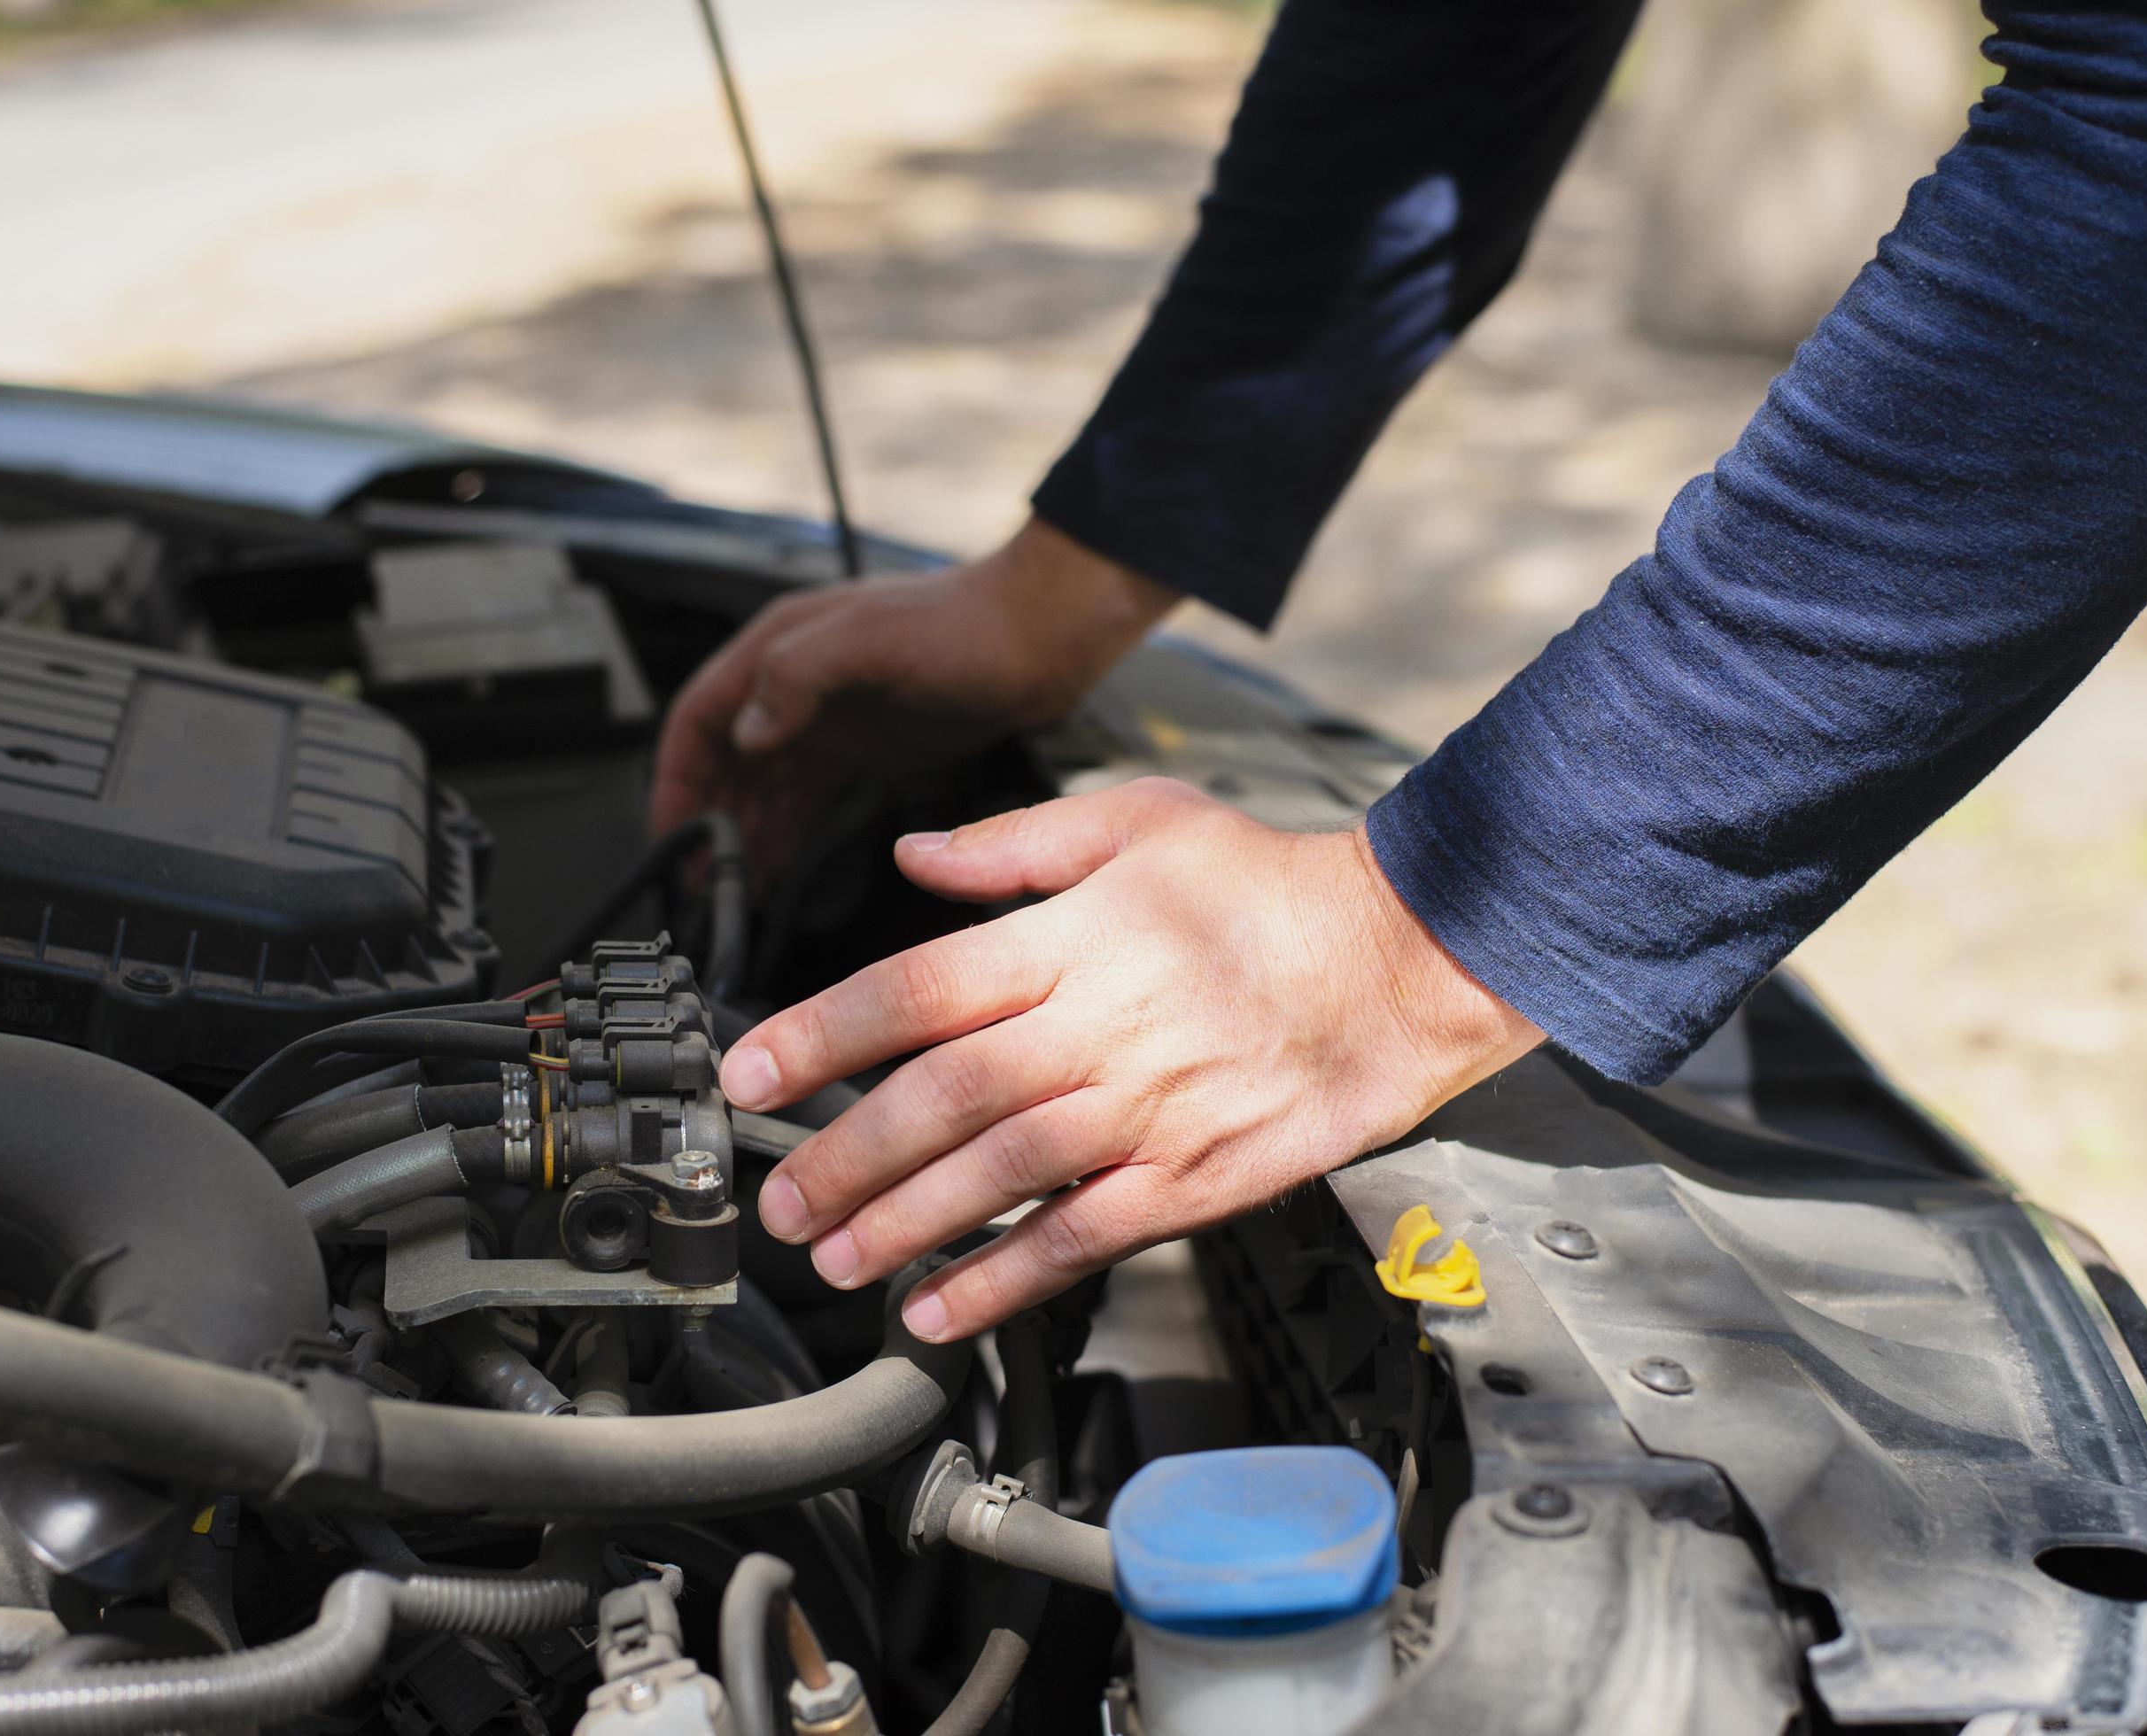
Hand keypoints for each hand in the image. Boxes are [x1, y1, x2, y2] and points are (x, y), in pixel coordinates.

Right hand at [649, 517, 1174, 868]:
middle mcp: (794, 685)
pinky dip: (785, 836)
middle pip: (723, 761)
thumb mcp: (868, 640)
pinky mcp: (865, 750)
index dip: (676, 777)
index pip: (699, 717)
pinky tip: (776, 871)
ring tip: (730, 891)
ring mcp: (829, 720)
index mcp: (779, 648)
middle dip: (703, 820)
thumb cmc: (963, 623)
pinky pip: (806, 800)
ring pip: (762, 788)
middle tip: (696, 883)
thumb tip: (747, 733)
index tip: (669, 833)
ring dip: (741, 836)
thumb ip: (797, 677)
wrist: (1040, 636)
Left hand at [716, 778, 1543, 1341]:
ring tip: (833, 1261)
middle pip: (939, 1100)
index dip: (820, 1037)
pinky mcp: (1189, 1180)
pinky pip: (1080, 1240)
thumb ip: (1012, 844)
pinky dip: (1004, 1281)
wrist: (1397, 962)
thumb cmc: (1265, 888)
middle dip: (842, 1157)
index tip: (748, 1076)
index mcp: (1066, 942)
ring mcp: (1141, 1113)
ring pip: (997, 1177)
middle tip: (774, 1203)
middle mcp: (1092, 1030)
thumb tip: (912, 853)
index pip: (913, 992)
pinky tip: (941, 1312)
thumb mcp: (1137, 823)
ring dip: (902, 1226)